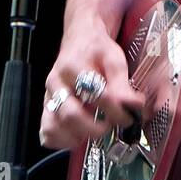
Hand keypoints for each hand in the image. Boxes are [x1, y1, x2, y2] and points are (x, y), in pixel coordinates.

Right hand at [38, 23, 145, 151]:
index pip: (95, 94)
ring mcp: (48, 97)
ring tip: (95, 134)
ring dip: (76, 136)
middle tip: (112, 127)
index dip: (115, 110)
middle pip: (70, 115)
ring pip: (53, 126)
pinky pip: (46, 131)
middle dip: (94, 128)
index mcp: (73, 67)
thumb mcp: (114, 58)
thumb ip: (122, 83)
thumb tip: (134, 105)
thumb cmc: (97, 49)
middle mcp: (56, 83)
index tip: (129, 116)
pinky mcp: (47, 107)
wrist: (79, 39)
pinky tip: (78, 138)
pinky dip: (60, 140)